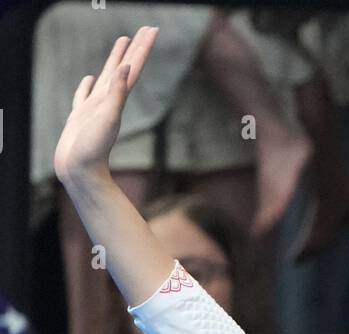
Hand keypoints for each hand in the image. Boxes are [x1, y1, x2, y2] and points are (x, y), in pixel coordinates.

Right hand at [54, 27, 159, 186]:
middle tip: (146, 29)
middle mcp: (107, 100)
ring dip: (115, 59)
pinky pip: (85, 95)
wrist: (79, 172)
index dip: (142, 48)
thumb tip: (127, 68)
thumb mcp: (108, 118)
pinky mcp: (81, 117)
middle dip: (135, 48)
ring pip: (107, 76)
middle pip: (124, 67)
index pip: (133, 68)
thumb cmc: (93, 149)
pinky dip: (88, 85)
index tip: (152, 30)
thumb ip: (117, 93)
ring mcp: (94, 108)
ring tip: (122, 42)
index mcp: (116, 99)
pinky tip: (90, 79)